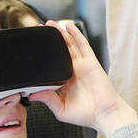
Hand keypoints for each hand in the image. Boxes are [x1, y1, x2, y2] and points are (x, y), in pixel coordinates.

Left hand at [28, 21, 137, 137]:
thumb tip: (32, 94)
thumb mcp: (61, 110)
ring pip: (69, 45)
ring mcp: (82, 65)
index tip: (32, 48)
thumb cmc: (87, 115)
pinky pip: (82, 45)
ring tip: (50, 23)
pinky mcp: (91, 62)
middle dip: (50, 40)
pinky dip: (76, 34)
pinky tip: (69, 26)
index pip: (51, 65)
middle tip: (39, 28)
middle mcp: (72, 71)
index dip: (43, 55)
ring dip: (61, 34)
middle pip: (59, 51)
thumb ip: (47, 100)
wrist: (105, 114)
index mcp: (64, 82)